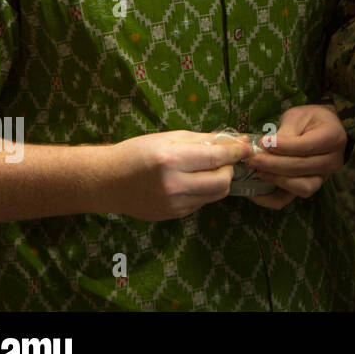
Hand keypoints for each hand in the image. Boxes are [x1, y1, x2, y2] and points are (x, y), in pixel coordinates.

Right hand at [106, 130, 246, 221]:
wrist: (107, 181)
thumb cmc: (137, 153)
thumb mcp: (168, 138)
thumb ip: (201, 140)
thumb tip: (232, 141)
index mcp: (172, 160)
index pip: (217, 158)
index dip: (236, 152)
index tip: (247, 147)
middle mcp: (174, 185)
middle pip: (222, 181)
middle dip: (229, 169)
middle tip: (224, 160)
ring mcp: (173, 204)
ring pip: (215, 195)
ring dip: (219, 181)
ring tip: (209, 170)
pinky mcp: (172, 215)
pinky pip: (201, 203)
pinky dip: (204, 191)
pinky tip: (192, 182)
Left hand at [244, 103, 347, 209]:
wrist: (323, 128)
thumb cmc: (310, 119)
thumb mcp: (298, 116)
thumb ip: (285, 132)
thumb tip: (265, 147)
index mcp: (333, 138)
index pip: (306, 146)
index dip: (284, 146)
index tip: (263, 142)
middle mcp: (332, 161)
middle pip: (301, 168)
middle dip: (274, 164)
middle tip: (253, 158)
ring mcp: (322, 177)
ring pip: (300, 187)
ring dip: (276, 180)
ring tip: (258, 170)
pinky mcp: (307, 187)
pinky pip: (289, 199)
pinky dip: (270, 199)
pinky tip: (255, 192)